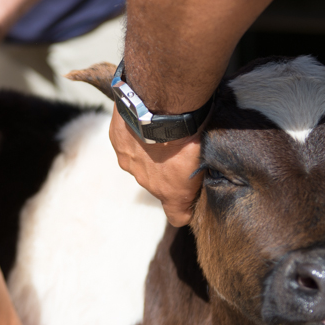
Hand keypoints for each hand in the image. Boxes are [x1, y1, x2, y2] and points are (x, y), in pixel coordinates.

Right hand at [108, 108, 203, 225]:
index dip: (184, 209)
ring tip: (161, 132)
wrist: (162, 107)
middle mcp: (148, 183)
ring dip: (150, 152)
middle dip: (168, 170)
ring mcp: (130, 164)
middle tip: (180, 148)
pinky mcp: (119, 144)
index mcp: (172, 192)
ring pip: (141, 162)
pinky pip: (128, 143)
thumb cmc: (191, 133)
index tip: (190, 196)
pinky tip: (146, 121)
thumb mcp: (205, 155)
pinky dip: (136, 135)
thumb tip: (204, 168)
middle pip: (158, 183)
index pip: (178, 216)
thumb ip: (201, 170)